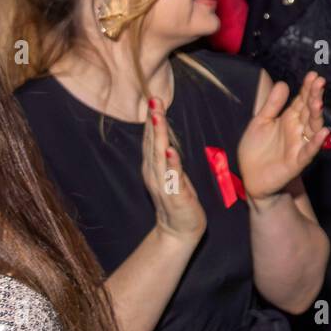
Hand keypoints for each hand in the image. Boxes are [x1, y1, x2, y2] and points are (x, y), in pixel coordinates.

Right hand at [142, 99, 205, 243]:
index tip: (153, 99)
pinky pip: (173, 177)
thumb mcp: (170, 172)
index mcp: (153, 167)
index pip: (150, 138)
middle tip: (153, 100)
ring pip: (159, 156)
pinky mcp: (175, 196)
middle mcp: (154, 174)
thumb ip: (165, 154)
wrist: (179, 232)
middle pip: (152, 143)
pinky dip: (171, 163)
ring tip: (158, 117)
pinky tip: (170, 150)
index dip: (151, 119)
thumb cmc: (177, 199)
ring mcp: (163, 185)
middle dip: (153, 121)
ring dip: (158, 136)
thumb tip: (163, 133)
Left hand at [238, 72, 328, 201]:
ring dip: (317, 115)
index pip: (301, 100)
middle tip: (319, 82)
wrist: (250, 177)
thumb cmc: (256, 149)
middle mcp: (297, 130)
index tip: (314, 75)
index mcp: (289, 119)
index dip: (307, 88)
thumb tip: (282, 83)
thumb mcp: (260, 122)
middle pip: (309, 111)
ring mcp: (299, 145)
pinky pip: (309, 151)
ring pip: (312, 128)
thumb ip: (272, 104)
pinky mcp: (297, 162)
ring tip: (318, 102)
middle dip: (314, 96)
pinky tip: (324, 132)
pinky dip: (316, 143)